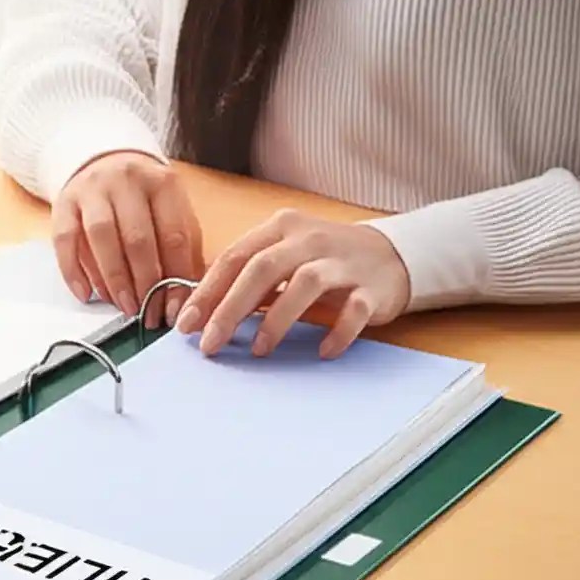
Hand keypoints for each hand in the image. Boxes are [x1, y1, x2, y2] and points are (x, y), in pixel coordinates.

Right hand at [53, 151, 204, 326]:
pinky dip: (74, 270)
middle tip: (147, 315)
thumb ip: (182, 247)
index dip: (175, 279)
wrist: (103, 161)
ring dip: (114, 279)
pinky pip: (65, 240)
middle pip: (137, 239)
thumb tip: (187, 295)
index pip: (173, 236)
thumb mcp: (171, 211)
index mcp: (162, 183)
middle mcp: (127, 180)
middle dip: (144, 284)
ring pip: (102, 237)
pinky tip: (86, 294)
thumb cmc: (143, 197)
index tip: (174, 310)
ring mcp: (92, 189)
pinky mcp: (64, 202)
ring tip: (124, 307)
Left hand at [175, 209, 410, 358]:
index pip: (235, 257)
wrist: (392, 255)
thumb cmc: (325, 260)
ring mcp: (343, 262)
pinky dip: (337, 332)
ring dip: (276, 320)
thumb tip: (204, 312)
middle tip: (211, 344)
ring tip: (258, 349)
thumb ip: (248, 279)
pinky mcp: (372, 288)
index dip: (207, 292)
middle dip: (231, 309)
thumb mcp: (284, 258)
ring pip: (305, 285)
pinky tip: (322, 351)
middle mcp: (310, 239)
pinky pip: (353, 311)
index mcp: (281, 228)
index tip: (186, 324)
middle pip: (263, 269)